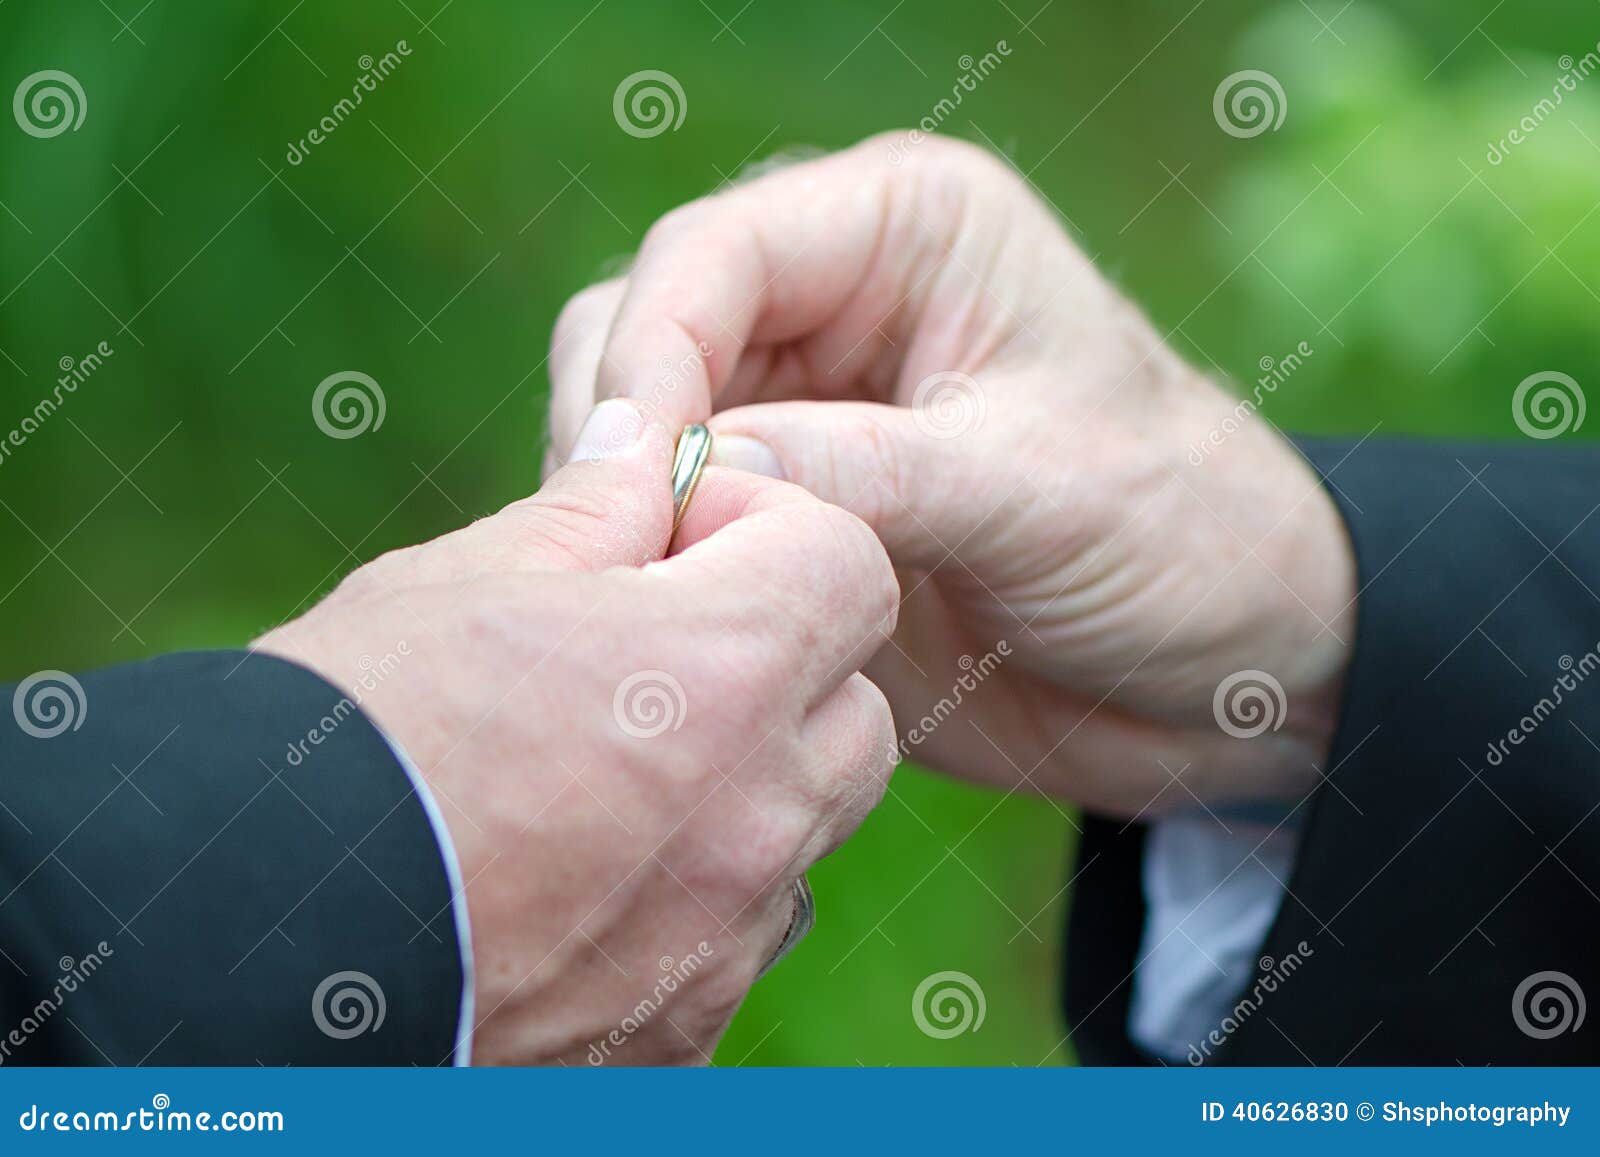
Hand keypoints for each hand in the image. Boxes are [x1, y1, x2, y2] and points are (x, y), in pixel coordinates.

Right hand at [256, 398, 897, 1063]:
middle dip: (781, 662)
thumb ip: (594, 510)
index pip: (852, 567)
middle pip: (854, 705)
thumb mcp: (460, 584)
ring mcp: (725, 937)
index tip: (674, 545)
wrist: (238, 950)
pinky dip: (697, 891)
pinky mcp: (682, 1028)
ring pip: (808, 826)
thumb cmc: (345, 738)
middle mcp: (753, 816)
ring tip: (613, 768)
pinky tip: (586, 875)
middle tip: (655, 653)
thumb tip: (648, 444)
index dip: (769, 533)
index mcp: (718, 673)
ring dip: (749, 779)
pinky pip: (741, 931)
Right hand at [545, 133, 1356, 816]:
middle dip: (620, 435)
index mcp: (907, 229)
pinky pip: (677, 518)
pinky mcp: (791, 504)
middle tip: (629, 553)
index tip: (636, 478)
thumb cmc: (1182, 535)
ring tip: (653, 599)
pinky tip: (678, 625)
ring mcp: (803, 406)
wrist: (1228, 661)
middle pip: (643, 327)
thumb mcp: (1040, 490)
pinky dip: (659, 565)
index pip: (713, 254)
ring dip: (629, 507)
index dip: (649, 355)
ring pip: (637, 428)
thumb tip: (690, 475)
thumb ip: (867, 473)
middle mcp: (835, 298)